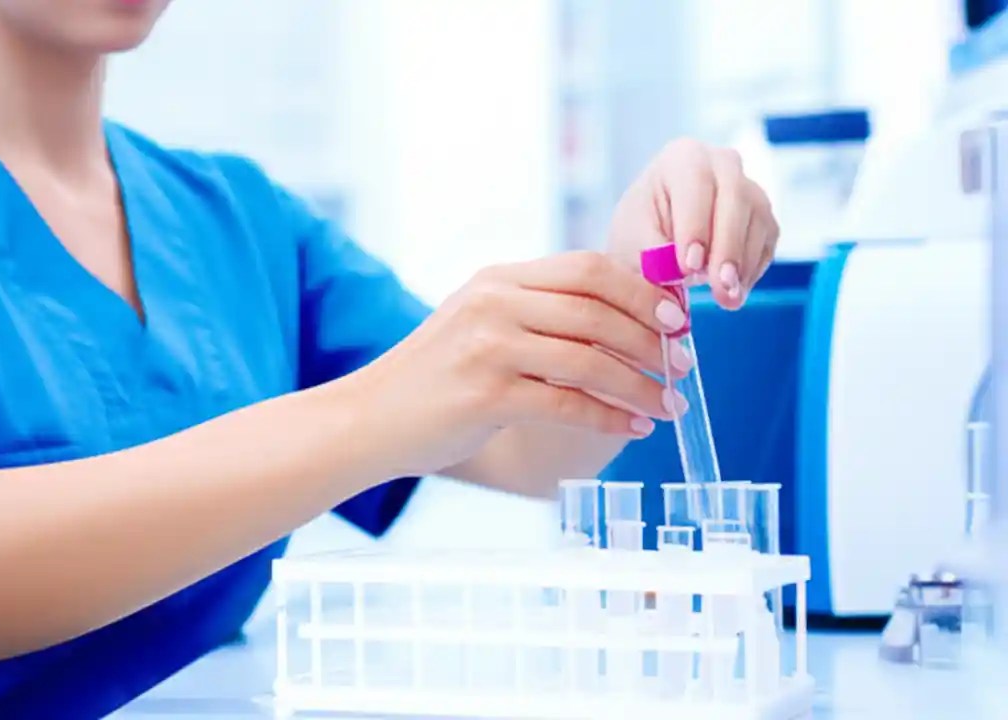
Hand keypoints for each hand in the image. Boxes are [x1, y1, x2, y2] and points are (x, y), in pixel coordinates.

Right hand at [349, 252, 691, 477]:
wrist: (369, 418)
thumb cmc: (434, 378)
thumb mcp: (481, 324)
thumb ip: (538, 314)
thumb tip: (622, 322)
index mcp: (498, 279)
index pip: (588, 269)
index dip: (642, 293)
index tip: (677, 320)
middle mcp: (494, 304)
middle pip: (597, 309)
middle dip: (652, 340)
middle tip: (683, 366)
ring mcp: (487, 348)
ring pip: (590, 359)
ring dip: (641, 385)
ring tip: (669, 406)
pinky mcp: (485, 395)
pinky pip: (568, 404)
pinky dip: (610, 418)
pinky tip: (632, 430)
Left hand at [608, 138, 779, 308]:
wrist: (656, 240)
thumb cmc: (639, 233)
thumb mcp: (632, 240)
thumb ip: (652, 253)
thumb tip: (674, 272)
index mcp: (683, 157)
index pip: (695, 184)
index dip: (695, 226)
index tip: (688, 265)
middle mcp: (722, 164)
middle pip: (736, 198)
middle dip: (727, 247)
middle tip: (719, 285)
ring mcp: (749, 188)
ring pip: (757, 220)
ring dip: (743, 264)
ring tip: (726, 298)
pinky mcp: (762, 218)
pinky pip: (767, 242)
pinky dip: (752, 271)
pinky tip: (733, 293)